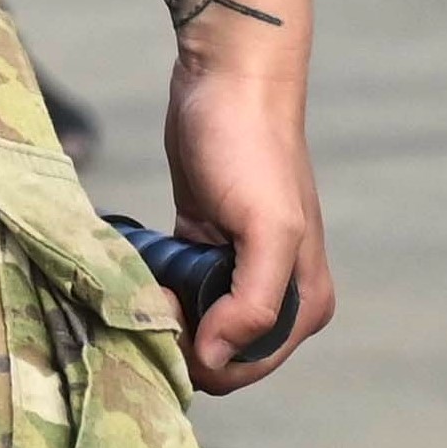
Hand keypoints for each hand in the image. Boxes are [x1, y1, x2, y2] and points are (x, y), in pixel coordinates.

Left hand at [155, 41, 331, 389]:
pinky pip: (179, 287)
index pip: (248, 367)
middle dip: (182, 336)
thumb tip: (217, 358)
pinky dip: (157, 287)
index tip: (170, 316)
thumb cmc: (251, 149)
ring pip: (196, 322)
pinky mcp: (204, 243)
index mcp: (305, 303)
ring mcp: (238, 269)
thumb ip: (254, 304)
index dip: (205, 358)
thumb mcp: (267, 229)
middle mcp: (277, 294)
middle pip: (220, 352)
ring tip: (146, 279)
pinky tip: (141, 268)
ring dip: (166, 313)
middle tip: (153, 295)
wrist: (228, 80)